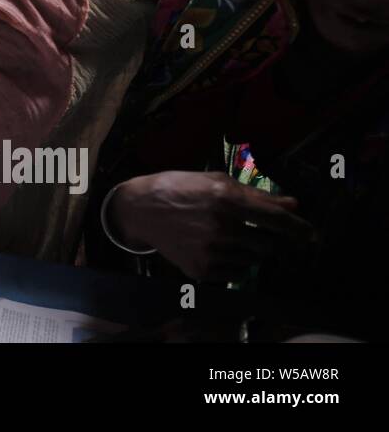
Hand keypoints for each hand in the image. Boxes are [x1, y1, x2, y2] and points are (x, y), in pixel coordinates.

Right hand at [108, 171, 316, 281]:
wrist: (140, 209)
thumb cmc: (179, 187)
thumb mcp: (216, 181)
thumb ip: (256, 195)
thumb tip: (292, 204)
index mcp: (227, 199)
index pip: (277, 219)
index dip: (300, 229)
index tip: (313, 235)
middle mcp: (222, 227)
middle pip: (270, 244)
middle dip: (272, 240)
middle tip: (261, 233)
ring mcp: (211, 251)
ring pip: (254, 259)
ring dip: (252, 250)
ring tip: (231, 237)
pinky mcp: (201, 269)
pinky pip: (236, 273)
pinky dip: (236, 263)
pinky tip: (219, 249)